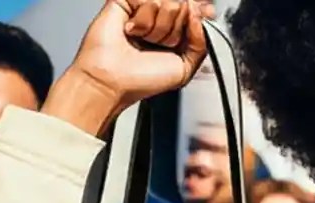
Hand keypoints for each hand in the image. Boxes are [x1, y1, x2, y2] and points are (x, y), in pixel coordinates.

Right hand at [58, 0, 209, 126]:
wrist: (113, 82)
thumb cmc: (141, 80)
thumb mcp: (185, 68)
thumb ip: (201, 43)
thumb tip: (199, 16)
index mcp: (173, 31)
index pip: (194, 10)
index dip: (199, 13)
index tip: (200, 20)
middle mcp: (159, 17)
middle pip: (185, 5)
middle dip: (176, 31)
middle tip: (159, 45)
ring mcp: (142, 7)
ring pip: (170, 2)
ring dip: (160, 29)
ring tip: (143, 40)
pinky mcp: (125, 0)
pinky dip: (144, 21)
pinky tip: (131, 31)